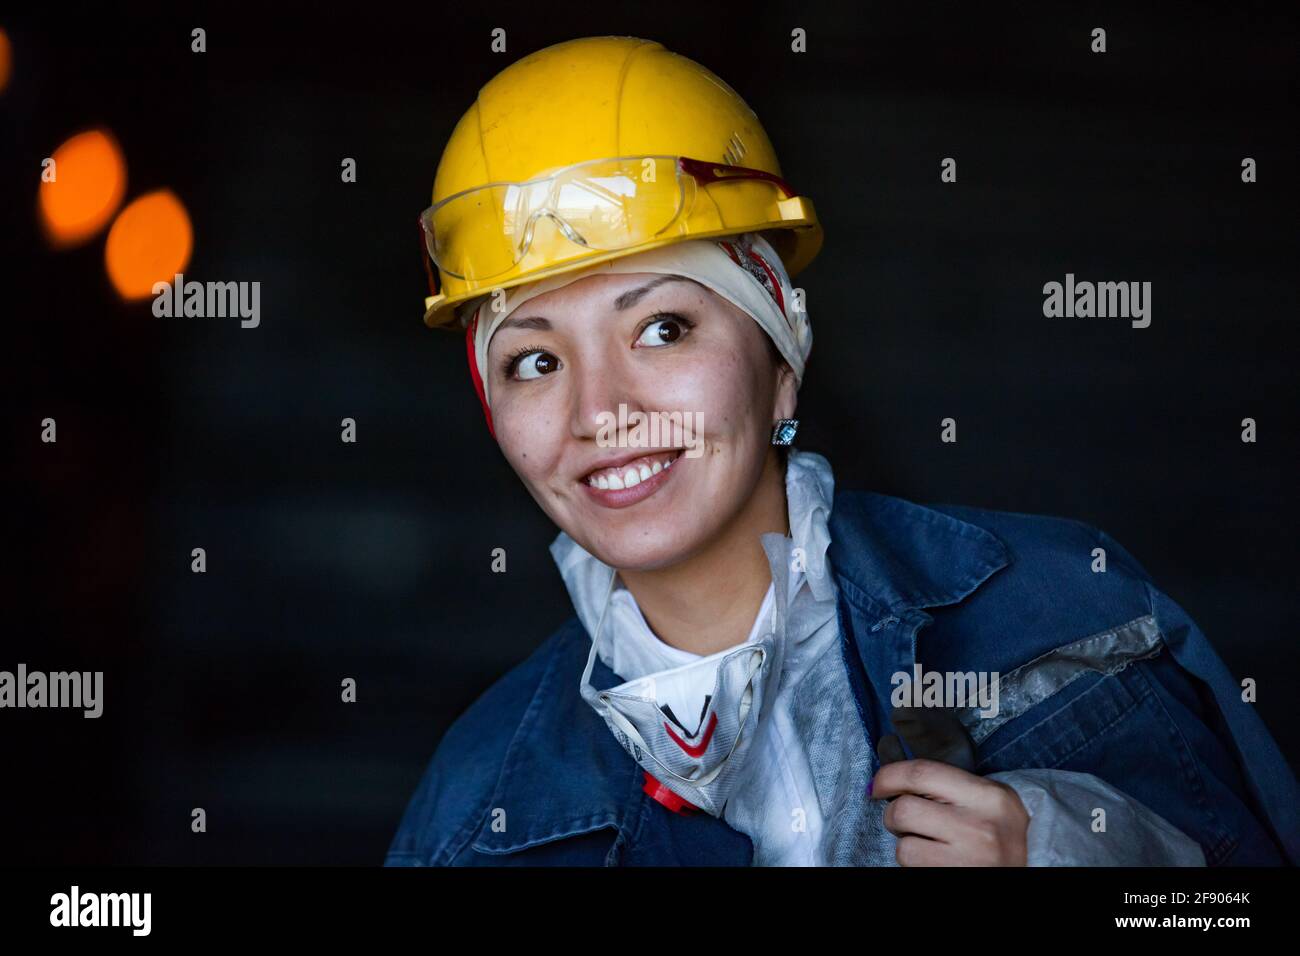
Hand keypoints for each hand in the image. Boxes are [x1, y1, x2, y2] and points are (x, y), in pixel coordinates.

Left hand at [871, 758, 1028, 865]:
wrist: (1036, 867)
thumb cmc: (1006, 831)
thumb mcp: (989, 799)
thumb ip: (948, 786)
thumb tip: (891, 781)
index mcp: (987, 796)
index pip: (922, 773)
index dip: (889, 775)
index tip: (878, 784)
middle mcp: (978, 828)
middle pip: (904, 810)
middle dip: (894, 815)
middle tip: (905, 820)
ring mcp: (968, 860)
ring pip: (904, 847)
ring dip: (907, 845)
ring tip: (928, 844)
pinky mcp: (955, 880)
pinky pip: (913, 869)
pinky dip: (917, 864)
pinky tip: (936, 860)